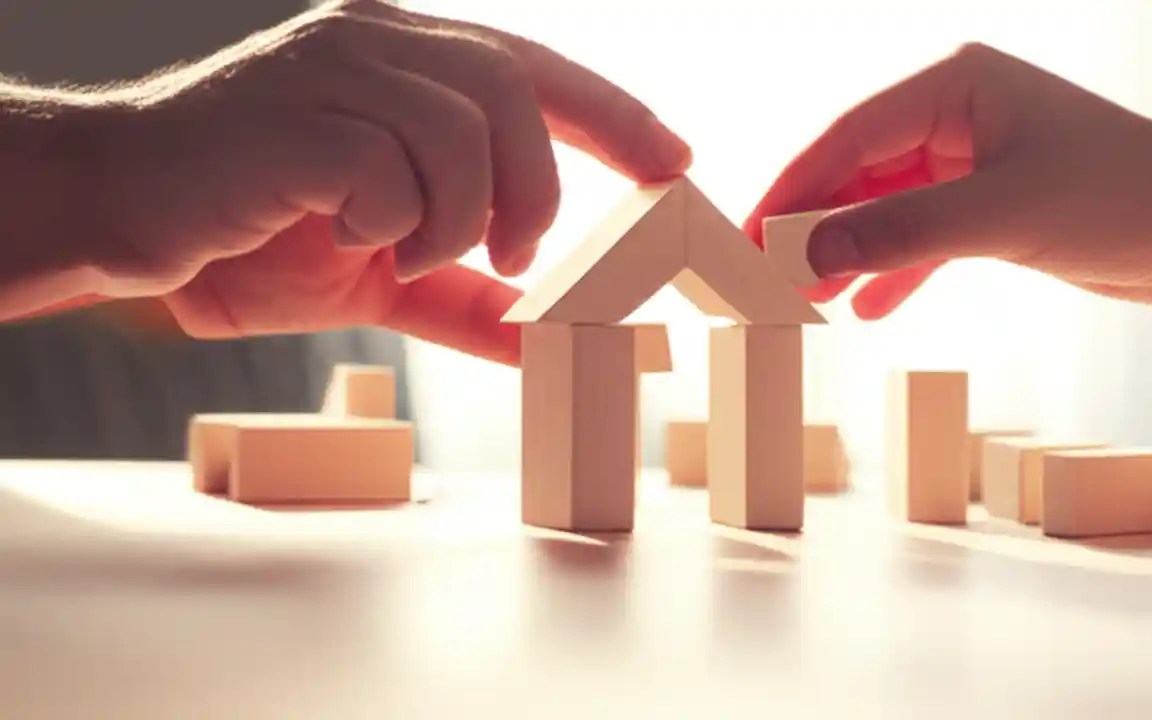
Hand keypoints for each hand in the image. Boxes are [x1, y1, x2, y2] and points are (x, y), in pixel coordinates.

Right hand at [70, 0, 690, 362]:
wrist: (130, 219)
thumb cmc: (258, 236)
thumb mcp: (388, 272)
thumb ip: (469, 295)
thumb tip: (551, 341)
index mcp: (403, 61)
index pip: (532, 68)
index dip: (613, 113)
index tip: (674, 162)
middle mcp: (373, 43)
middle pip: (511, 89)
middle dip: (537, 186)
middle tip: (520, 258)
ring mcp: (329, 69)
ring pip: (461, 124)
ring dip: (461, 212)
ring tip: (410, 251)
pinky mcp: (291, 115)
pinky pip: (390, 162)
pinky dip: (391, 218)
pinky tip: (342, 233)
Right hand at [745, 43, 1151, 318]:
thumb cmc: (1123, 197)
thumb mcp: (1000, 216)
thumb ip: (900, 232)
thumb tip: (810, 252)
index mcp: (953, 86)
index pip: (848, 135)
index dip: (793, 188)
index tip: (748, 236)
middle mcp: (954, 115)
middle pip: (856, 170)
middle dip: (813, 225)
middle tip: (767, 275)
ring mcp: (968, 159)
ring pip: (882, 206)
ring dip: (848, 251)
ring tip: (806, 297)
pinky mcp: (986, 204)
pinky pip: (919, 236)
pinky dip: (893, 270)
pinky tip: (866, 307)